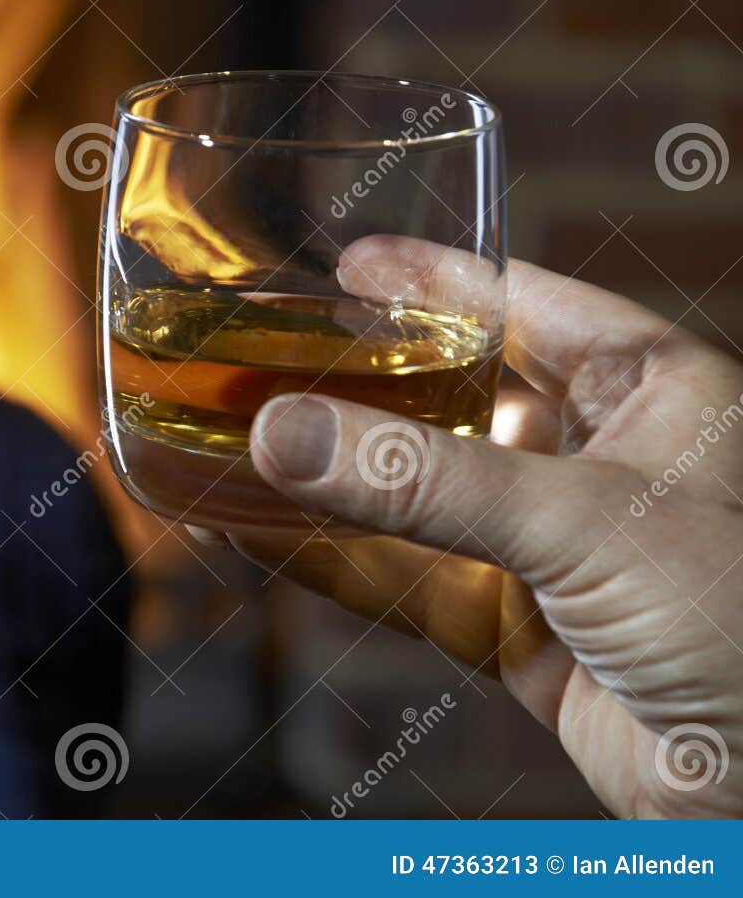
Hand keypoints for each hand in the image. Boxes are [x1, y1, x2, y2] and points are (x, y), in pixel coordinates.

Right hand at [234, 240, 742, 818]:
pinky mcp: (519, 630)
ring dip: (336, 480)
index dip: (436, 282)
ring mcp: (556, 549)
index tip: (350, 267)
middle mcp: (602, 458)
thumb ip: (427, 481)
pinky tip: (261, 533)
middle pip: (458, 398)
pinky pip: (410, 582)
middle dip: (367, 384)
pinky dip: (334, 563)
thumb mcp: (586, 520)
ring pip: (421, 496)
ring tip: (245, 442)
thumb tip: (286, 433)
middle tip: (277, 356)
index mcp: (653, 390)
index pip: (527, 304)